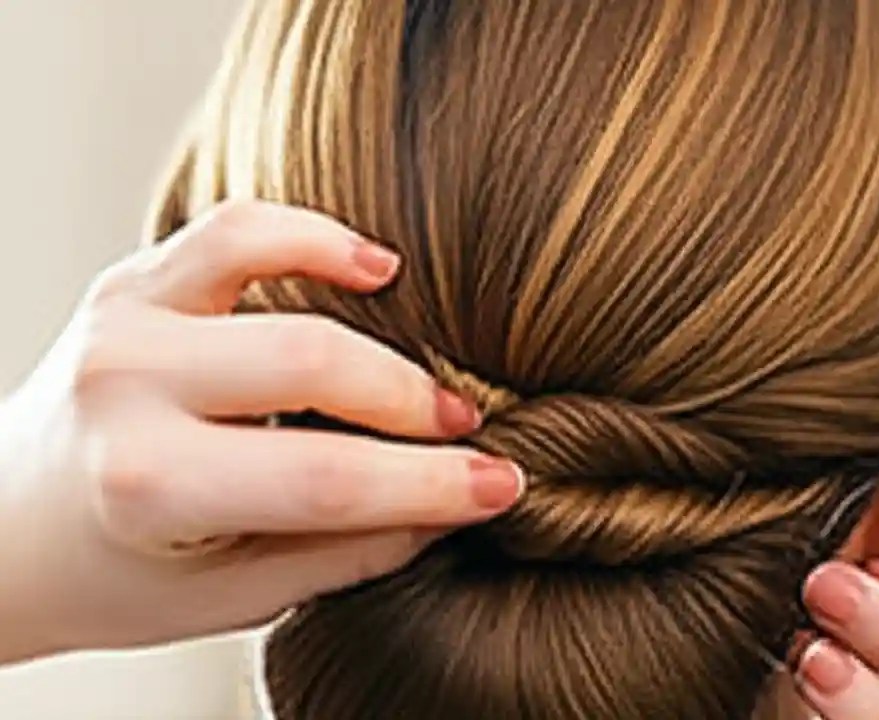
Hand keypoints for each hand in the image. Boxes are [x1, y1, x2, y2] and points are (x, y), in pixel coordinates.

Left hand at [0, 201, 522, 664]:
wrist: (12, 525)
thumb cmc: (127, 569)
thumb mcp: (236, 595)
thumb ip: (349, 551)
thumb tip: (454, 506)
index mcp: (148, 488)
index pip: (325, 480)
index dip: (431, 484)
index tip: (503, 485)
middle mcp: (126, 389)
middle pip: (311, 366)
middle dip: (415, 404)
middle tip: (469, 432)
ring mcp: (124, 320)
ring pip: (276, 281)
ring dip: (376, 323)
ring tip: (433, 355)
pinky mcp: (133, 280)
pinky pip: (233, 229)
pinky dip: (310, 235)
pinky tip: (372, 266)